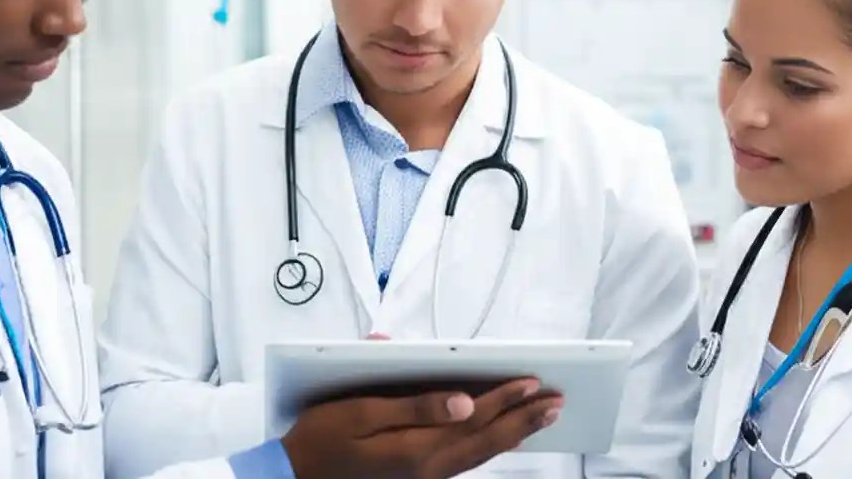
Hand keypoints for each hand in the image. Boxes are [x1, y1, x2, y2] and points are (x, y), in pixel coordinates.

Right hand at [280, 378, 561, 478]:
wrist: (294, 477)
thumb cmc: (321, 437)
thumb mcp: (362, 412)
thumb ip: (415, 405)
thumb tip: (465, 400)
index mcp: (417, 449)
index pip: (475, 420)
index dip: (507, 400)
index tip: (534, 382)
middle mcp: (428, 469)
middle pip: (487, 442)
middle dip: (524, 419)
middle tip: (558, 403)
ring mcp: (423, 478)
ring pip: (479, 454)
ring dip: (513, 433)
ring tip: (542, 417)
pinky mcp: (416, 478)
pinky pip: (463, 461)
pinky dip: (488, 447)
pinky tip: (501, 437)